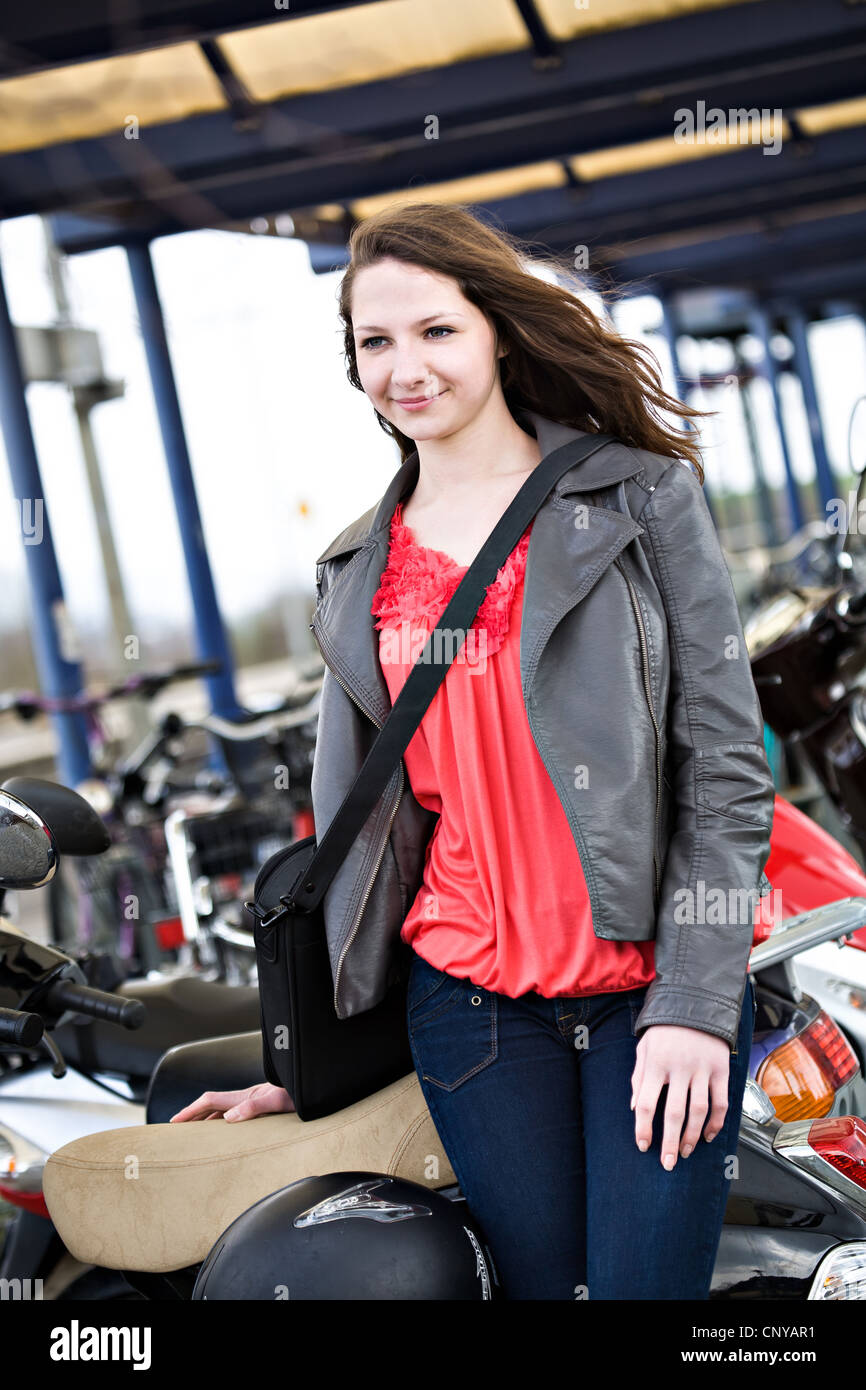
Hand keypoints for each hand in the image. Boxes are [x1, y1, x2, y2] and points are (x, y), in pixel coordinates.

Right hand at [169, 1082, 294, 1122]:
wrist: (312, 1088)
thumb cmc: (297, 1095)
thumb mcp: (277, 1101)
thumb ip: (254, 1107)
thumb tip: (229, 1117)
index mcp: (244, 1097)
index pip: (209, 1101)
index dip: (190, 1110)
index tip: (173, 1121)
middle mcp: (244, 1098)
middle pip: (210, 1105)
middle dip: (191, 1115)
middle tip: (174, 1129)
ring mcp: (250, 1102)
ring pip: (220, 1111)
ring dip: (204, 1120)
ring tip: (191, 1133)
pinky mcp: (258, 1107)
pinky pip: (231, 1115)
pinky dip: (219, 1123)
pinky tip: (221, 1132)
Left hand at [630, 1025, 729, 1168]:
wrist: (696, 1003)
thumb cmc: (665, 1029)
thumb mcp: (644, 1047)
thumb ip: (637, 1077)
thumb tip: (632, 1108)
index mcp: (655, 1063)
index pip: (645, 1102)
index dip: (642, 1128)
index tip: (643, 1145)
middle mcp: (679, 1068)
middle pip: (673, 1113)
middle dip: (669, 1142)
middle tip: (667, 1163)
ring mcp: (701, 1070)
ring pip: (698, 1112)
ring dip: (691, 1136)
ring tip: (684, 1151)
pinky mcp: (721, 1070)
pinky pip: (721, 1102)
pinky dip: (716, 1123)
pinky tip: (708, 1136)